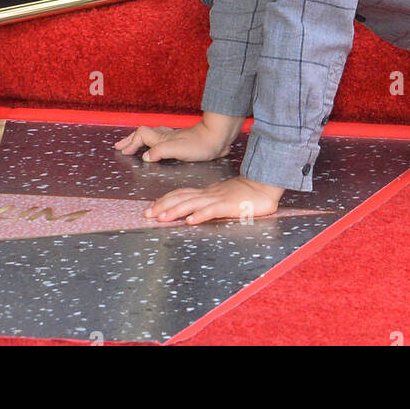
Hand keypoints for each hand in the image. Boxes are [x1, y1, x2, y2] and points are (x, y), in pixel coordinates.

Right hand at [114, 122, 231, 162]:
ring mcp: (174, 139)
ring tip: (133, 145)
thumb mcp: (177, 149)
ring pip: (152, 136)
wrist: (218, 138)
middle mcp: (166, 136)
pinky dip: (153, 143)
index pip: (141, 136)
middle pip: (143, 134)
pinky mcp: (182, 143)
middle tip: (120, 146)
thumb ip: (159, 151)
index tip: (123, 152)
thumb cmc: (199, 144)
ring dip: (140, 140)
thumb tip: (145, 157)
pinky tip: (157, 148)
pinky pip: (161, 140)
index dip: (131, 144)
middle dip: (130, 140)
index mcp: (163, 138)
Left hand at [145, 175, 283, 224]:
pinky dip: (199, 215)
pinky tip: (190, 221)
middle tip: (146, 214)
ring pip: (192, 204)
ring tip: (162, 218)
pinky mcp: (228, 206)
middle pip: (181, 198)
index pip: (181, 194)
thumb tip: (193, 214)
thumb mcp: (223, 200)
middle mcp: (208, 195)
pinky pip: (211, 211)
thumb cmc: (245, 196)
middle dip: (162, 205)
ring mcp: (217, 199)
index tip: (151, 208)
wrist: (263, 187)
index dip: (165, 200)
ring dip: (175, 211)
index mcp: (206, 193)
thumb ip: (209, 205)